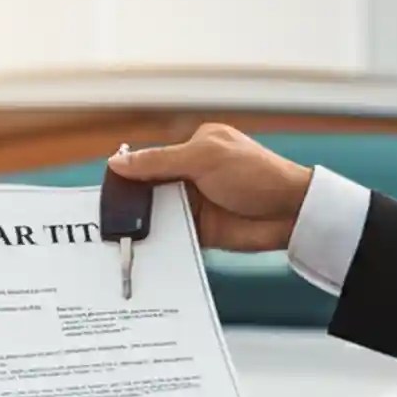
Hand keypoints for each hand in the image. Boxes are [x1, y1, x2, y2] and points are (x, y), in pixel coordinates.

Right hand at [107, 123, 313, 251]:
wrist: (289, 213)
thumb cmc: (257, 175)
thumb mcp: (203, 158)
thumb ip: (159, 161)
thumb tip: (119, 161)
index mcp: (194, 149)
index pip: (151, 159)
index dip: (129, 173)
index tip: (107, 187)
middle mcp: (192, 176)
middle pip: (150, 189)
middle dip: (133, 202)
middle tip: (109, 215)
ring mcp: (196, 204)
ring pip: (159, 214)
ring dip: (145, 223)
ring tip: (123, 235)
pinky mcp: (201, 231)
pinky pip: (173, 236)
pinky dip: (161, 241)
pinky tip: (144, 247)